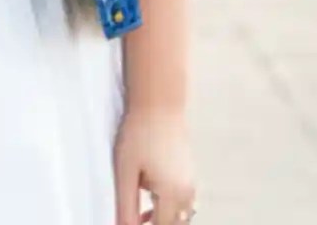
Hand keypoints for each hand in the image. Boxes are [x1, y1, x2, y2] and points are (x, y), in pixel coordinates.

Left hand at [113, 107, 196, 224]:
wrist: (159, 104)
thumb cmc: (139, 134)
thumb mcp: (125, 172)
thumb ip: (126, 206)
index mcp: (173, 194)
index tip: (128, 222)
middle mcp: (188, 192)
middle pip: (173, 224)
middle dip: (154, 224)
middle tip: (132, 216)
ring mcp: (191, 182)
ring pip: (179, 214)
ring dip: (160, 216)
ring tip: (138, 205)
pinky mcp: (189, 172)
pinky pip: (181, 200)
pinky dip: (166, 204)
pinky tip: (146, 191)